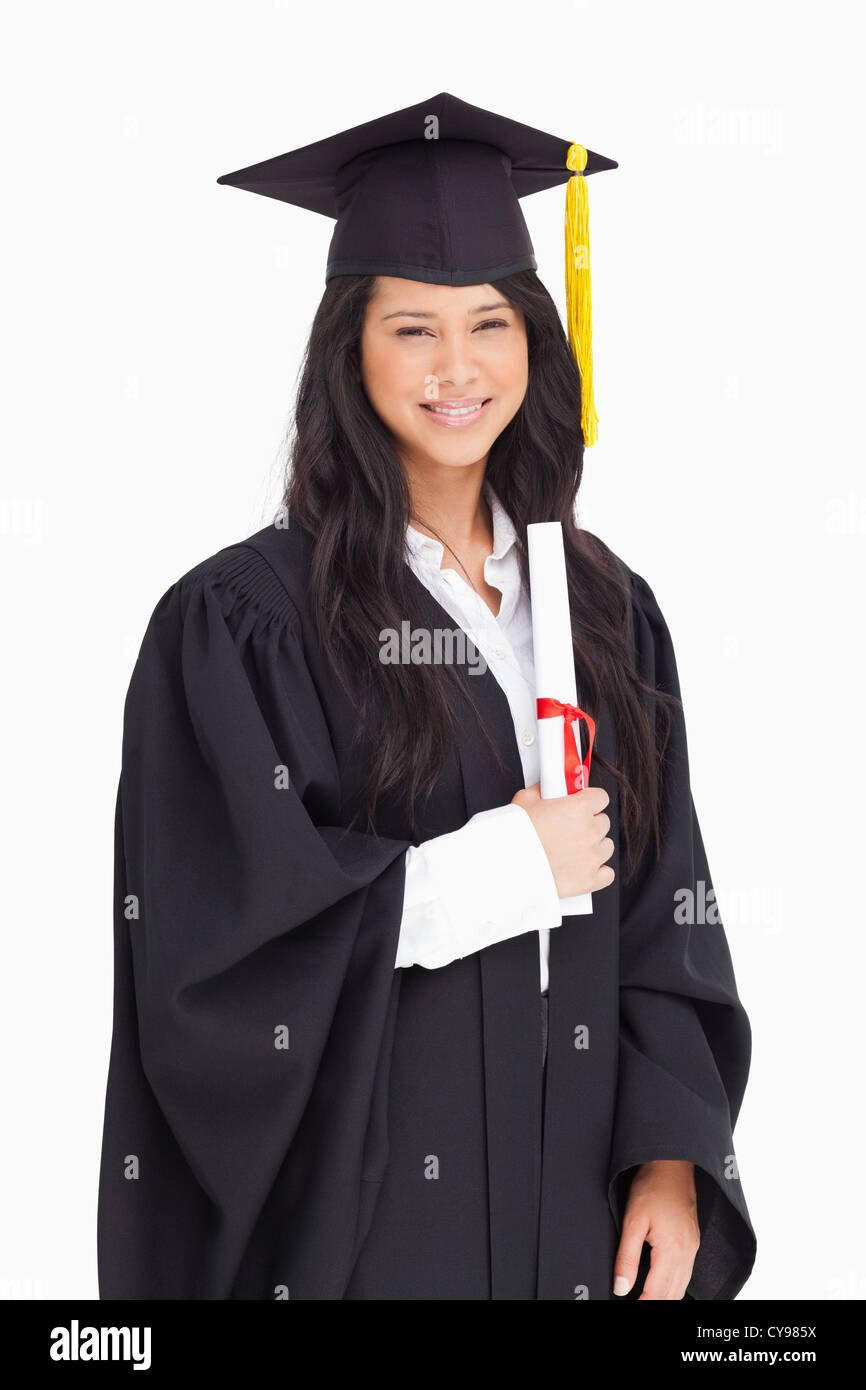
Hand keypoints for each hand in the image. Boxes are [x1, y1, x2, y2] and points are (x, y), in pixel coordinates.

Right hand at [511, 781, 614, 897]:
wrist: (505, 868)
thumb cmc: (513, 837)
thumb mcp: (525, 801)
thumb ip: (544, 790)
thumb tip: (549, 785)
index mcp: (578, 807)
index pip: (601, 797)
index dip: (590, 800)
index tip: (583, 804)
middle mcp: (589, 831)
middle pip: (603, 822)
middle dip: (589, 823)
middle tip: (569, 828)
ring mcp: (592, 857)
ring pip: (606, 846)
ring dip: (593, 846)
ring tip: (571, 849)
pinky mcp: (589, 880)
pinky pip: (607, 873)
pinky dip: (597, 871)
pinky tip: (582, 867)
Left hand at [613, 1160, 699, 1299]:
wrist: (672, 1164)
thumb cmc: (651, 1187)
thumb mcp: (632, 1221)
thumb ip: (626, 1258)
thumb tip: (621, 1287)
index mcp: (672, 1249)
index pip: (658, 1293)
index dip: (643, 1303)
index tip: (628, 1304)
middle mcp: (687, 1252)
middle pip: (673, 1294)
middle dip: (656, 1303)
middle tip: (637, 1303)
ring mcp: (693, 1247)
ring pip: (682, 1286)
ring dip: (666, 1297)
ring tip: (646, 1299)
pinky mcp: (693, 1241)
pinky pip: (686, 1273)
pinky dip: (674, 1285)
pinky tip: (662, 1285)